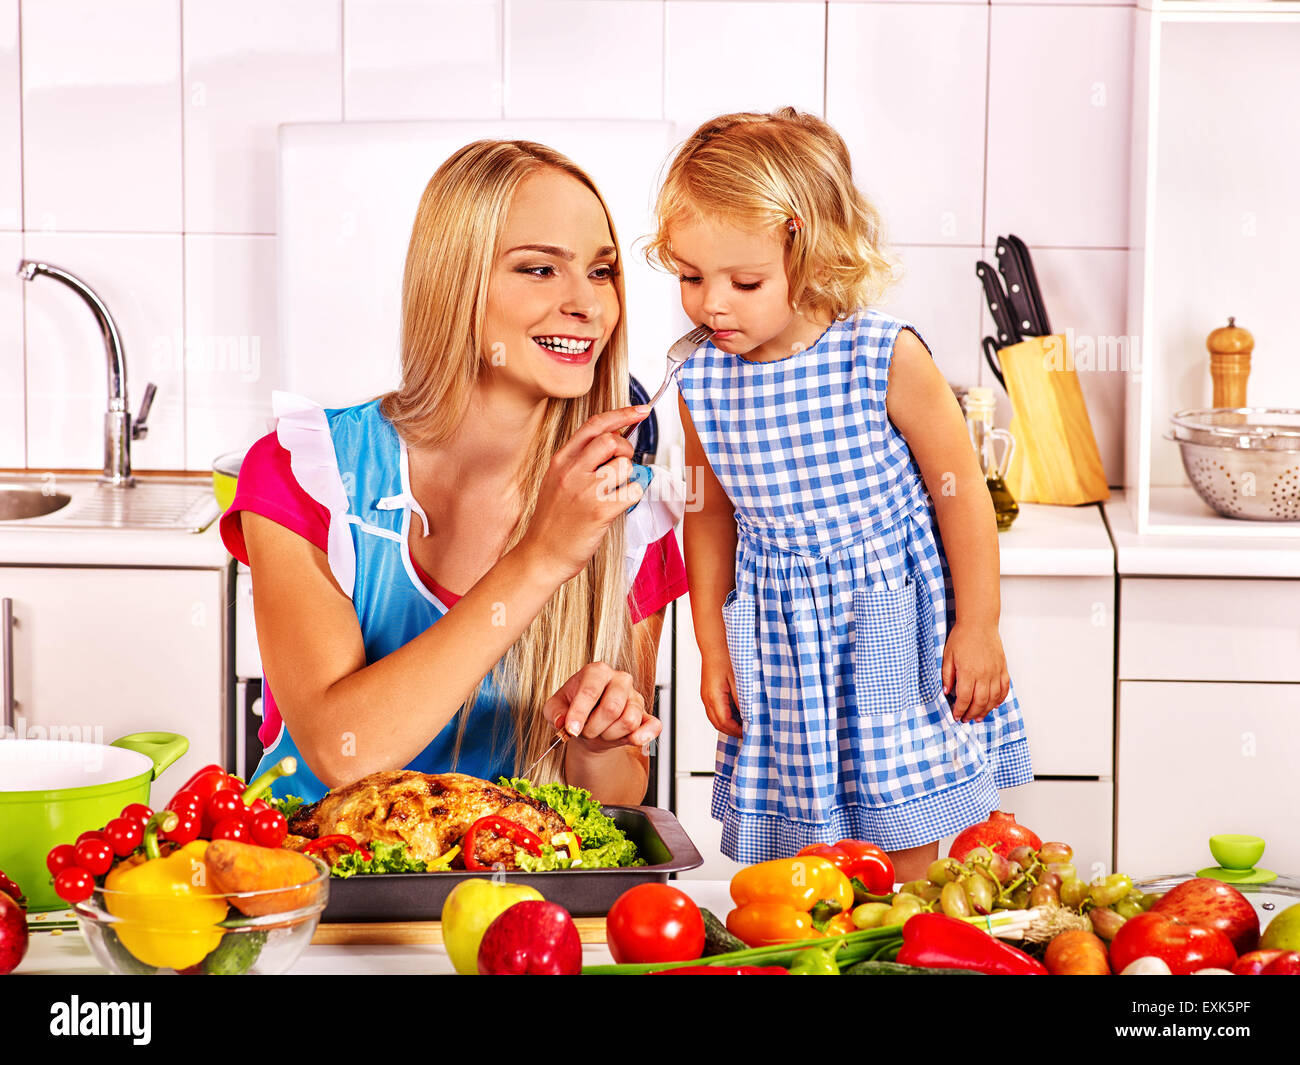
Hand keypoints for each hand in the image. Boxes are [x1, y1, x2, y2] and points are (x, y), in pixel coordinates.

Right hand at [520, 405, 649, 582]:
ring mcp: (586, 490)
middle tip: (621, 467)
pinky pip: (633, 491)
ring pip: (625, 466)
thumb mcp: (556, 481)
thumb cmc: (553, 522)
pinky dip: (633, 497)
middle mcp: (572, 471)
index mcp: (561, 461)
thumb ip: (579, 460)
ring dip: (628, 478)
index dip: (621, 414)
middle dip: (626, 450)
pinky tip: (618, 506)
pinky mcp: (600, 511)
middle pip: (612, 440)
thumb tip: (612, 440)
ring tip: (614, 493)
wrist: (541, 555)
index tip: (640, 411)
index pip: (594, 425)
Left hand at [542, 661, 661, 753]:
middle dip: (594, 728)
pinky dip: (643, 735)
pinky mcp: (647, 715)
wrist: (590, 723)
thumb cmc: (573, 709)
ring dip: (610, 735)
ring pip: (629, 721)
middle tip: (585, 732)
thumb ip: (554, 713)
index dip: (580, 713)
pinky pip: (653, 726)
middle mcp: (620, 680)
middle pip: (612, 708)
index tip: (571, 730)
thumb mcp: (555, 707)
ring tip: (601, 732)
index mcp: (597, 671)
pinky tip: (632, 739)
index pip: (591, 690)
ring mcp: (635, 697)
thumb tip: (563, 723)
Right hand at [700, 649, 742, 737]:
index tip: (750, 732)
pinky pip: (714, 711)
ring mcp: (705, 696)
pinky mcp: (708, 693)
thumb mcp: (739, 680)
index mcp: (713, 696)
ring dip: (728, 725)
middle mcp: (706, 698)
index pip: (724, 722)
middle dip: (732, 731)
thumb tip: (749, 717)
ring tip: (743, 725)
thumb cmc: (725, 657)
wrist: (714, 644)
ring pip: (715, 719)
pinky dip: (725, 717)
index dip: (737, 730)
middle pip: (717, 724)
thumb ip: (743, 700)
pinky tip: (737, 714)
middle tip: (748, 732)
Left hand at [941, 622, 1009, 722]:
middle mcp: (984, 675)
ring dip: (986, 710)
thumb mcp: (947, 656)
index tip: (956, 716)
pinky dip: (1000, 699)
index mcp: (968, 672)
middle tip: (966, 719)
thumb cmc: (962, 637)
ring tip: (978, 717)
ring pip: (993, 698)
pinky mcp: (1003, 668)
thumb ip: (947, 676)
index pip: (964, 698)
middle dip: (972, 714)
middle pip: (980, 702)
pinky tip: (994, 704)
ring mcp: (995, 672)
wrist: (979, 623)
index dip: (960, 710)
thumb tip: (946, 692)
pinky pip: (1004, 688)